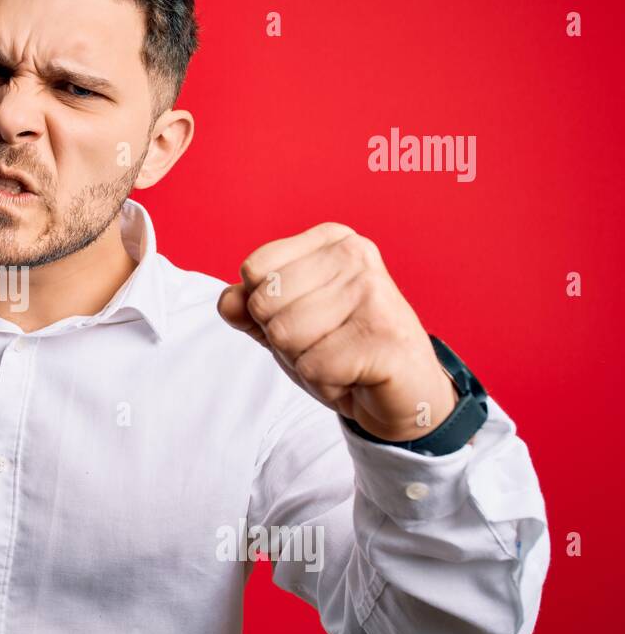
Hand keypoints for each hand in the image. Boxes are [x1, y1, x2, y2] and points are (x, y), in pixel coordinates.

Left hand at [217, 222, 456, 441]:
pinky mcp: (384, 335)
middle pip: (265, 304)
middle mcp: (355, 254)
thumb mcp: (286, 323)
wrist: (406, 393)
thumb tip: (228, 301)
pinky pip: (313, 368)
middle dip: (284, 341)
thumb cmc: (342, 349)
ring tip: (342, 359)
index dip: (266, 309)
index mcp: (331, 240)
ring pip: (285, 336)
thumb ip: (249, 308)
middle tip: (328, 345)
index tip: (310, 319)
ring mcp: (373, 292)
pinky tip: (356, 376)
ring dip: (305, 364)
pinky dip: (326, 385)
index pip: (255, 270)